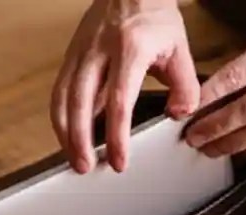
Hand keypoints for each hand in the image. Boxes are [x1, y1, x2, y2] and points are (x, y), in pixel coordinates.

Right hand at [52, 0, 199, 173]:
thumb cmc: (154, 15)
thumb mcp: (180, 47)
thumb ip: (186, 85)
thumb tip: (178, 115)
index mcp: (130, 48)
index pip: (119, 100)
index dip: (116, 135)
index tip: (119, 160)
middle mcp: (99, 49)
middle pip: (81, 101)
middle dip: (80, 139)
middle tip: (85, 167)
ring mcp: (81, 51)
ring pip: (63, 96)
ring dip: (65, 132)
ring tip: (73, 158)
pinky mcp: (71, 54)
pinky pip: (59, 89)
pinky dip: (60, 115)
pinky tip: (67, 134)